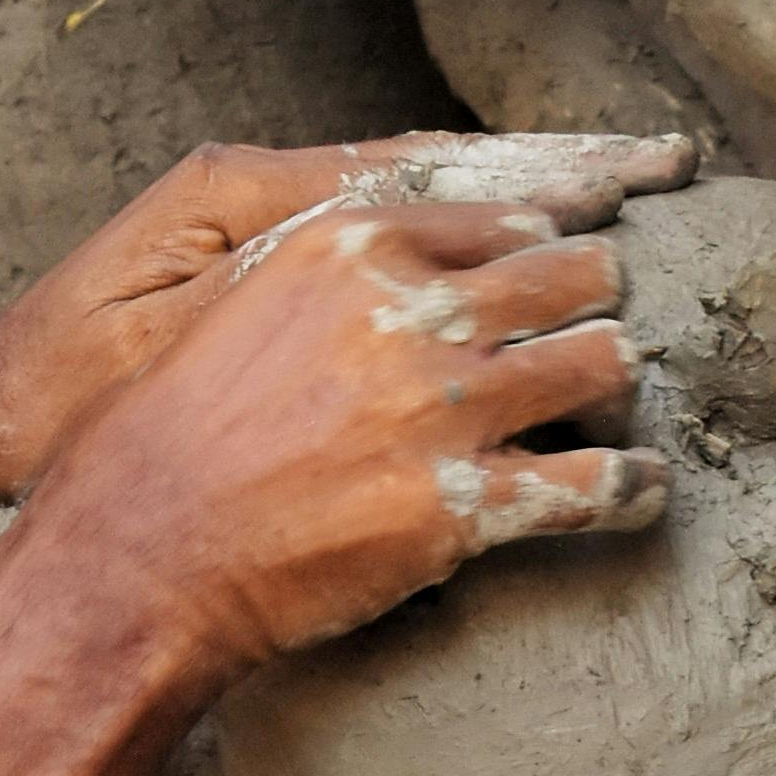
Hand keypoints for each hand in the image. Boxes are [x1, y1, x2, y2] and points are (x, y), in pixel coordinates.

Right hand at [44, 170, 662, 696]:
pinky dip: (630, 487)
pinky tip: (640, 489)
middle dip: (593, 299)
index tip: (563, 261)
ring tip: (613, 408)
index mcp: (351, 247)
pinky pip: (593, 485)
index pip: (502, 219)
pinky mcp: (462, 505)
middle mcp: (410, 313)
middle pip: (572, 274)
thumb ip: (321, 269)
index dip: (544, 243)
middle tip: (594, 330)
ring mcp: (445, 409)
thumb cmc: (159, 437)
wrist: (135, 556)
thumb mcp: (226, 304)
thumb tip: (389, 265)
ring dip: (614, 385)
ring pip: (601, 362)